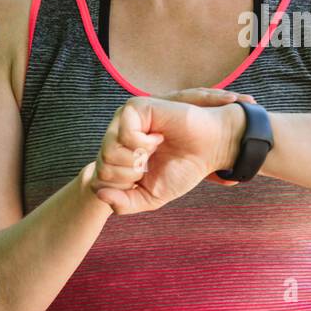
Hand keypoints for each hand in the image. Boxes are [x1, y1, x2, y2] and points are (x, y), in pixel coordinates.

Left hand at [90, 90, 251, 215]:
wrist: (210, 150)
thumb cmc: (182, 170)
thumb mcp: (150, 197)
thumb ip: (124, 203)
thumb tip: (99, 194)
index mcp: (118, 154)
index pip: (100, 179)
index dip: (123, 187)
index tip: (144, 178)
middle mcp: (117, 135)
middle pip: (102, 167)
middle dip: (130, 175)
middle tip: (149, 164)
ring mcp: (125, 120)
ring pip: (109, 152)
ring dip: (137, 159)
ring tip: (154, 150)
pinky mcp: (135, 107)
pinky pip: (125, 135)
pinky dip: (143, 144)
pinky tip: (158, 138)